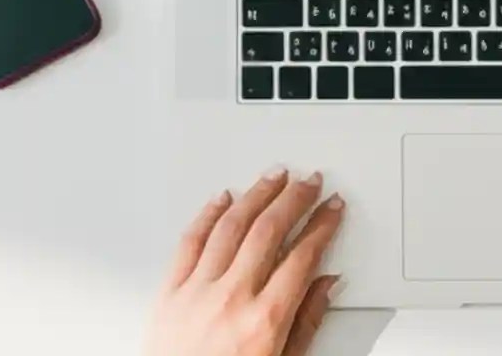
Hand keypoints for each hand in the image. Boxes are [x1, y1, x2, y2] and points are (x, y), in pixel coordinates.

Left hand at [144, 168, 345, 355]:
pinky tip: (223, 198)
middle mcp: (231, 299)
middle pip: (269, 231)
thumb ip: (306, 323)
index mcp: (265, 320)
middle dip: (295, 199)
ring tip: (274, 177)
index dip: (322, 225)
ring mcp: (197, 292)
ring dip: (256, 195)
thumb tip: (325, 285)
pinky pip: (190, 241)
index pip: (303, 256)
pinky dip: (208, 214)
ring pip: (231, 226)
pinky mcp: (169, 293)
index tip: (332, 208)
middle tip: (310, 182)